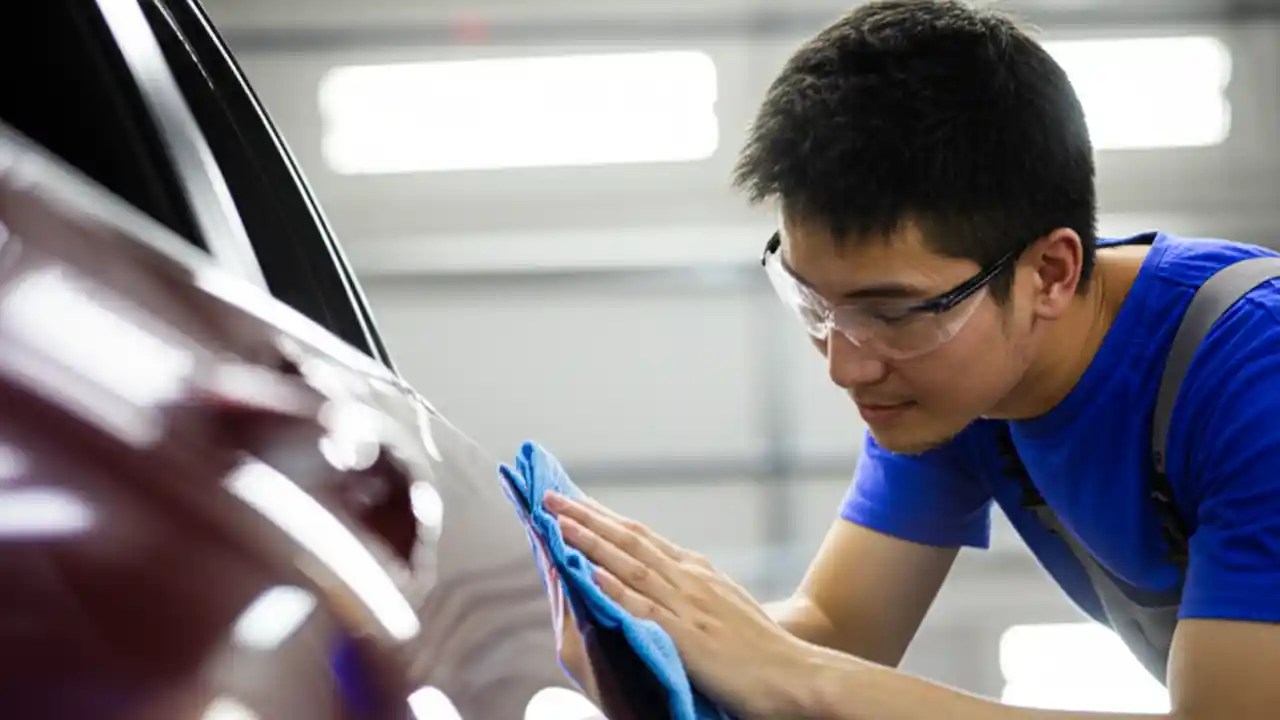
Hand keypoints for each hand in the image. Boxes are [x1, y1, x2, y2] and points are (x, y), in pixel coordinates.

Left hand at [545, 492, 814, 718]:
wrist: (798, 676)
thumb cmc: (765, 651)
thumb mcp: (726, 606)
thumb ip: (696, 591)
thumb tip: (669, 578)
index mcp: (697, 572)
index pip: (641, 537)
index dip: (605, 518)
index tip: (576, 501)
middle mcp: (689, 579)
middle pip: (629, 539)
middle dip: (587, 516)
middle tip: (550, 495)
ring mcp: (688, 605)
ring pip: (628, 564)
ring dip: (590, 540)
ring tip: (557, 521)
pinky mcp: (688, 636)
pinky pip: (643, 607)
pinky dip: (614, 587)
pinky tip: (588, 572)